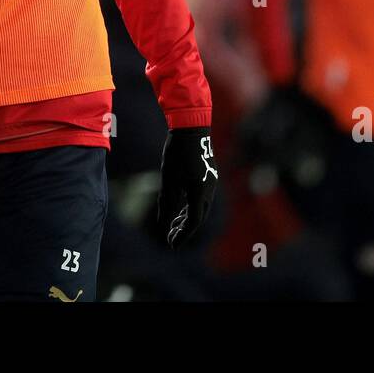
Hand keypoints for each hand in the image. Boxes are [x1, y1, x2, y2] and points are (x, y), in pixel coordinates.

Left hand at [156, 127, 218, 248]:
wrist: (191, 128)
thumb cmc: (177, 153)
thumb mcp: (168, 180)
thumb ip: (166, 203)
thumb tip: (162, 222)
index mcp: (200, 193)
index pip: (193, 222)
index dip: (181, 235)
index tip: (171, 245)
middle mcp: (209, 190)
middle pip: (198, 217)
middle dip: (184, 229)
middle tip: (170, 237)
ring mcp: (211, 182)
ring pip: (201, 207)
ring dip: (187, 218)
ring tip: (174, 225)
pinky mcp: (209, 175)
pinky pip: (202, 197)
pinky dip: (191, 206)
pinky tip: (181, 207)